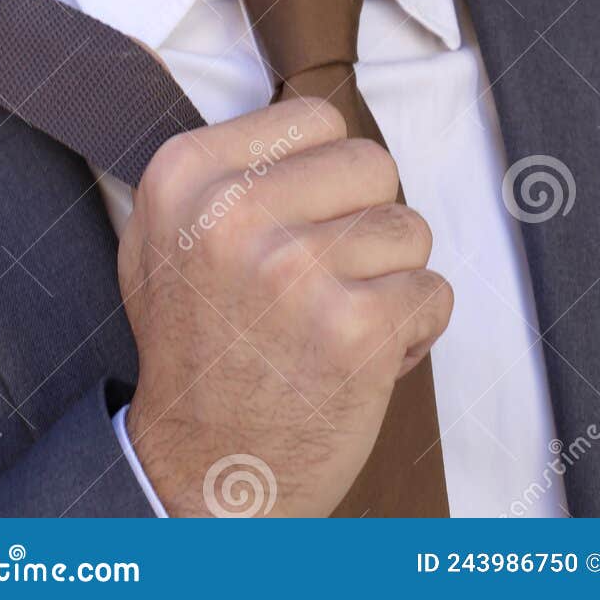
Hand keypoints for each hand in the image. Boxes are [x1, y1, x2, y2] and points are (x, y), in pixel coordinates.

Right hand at [119, 99, 452, 516]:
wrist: (199, 480)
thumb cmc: (197, 353)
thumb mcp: (166, 237)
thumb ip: (227, 169)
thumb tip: (311, 120)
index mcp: (186, 175)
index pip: (316, 119)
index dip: (324, 178)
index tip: (294, 228)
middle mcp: (234, 212)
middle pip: (373, 165)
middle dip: (365, 224)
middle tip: (319, 283)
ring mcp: (296, 269)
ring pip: (410, 229)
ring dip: (390, 281)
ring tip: (334, 324)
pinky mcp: (354, 329)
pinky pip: (433, 292)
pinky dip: (413, 331)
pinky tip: (360, 361)